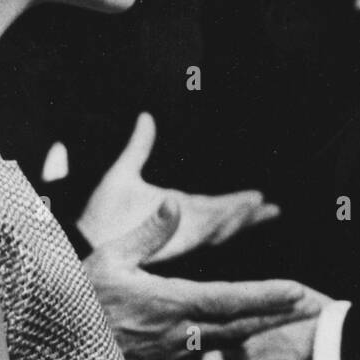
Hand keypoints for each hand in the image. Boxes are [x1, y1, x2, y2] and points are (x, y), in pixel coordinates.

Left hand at [62, 111, 279, 262]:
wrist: (84, 238)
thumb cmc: (99, 213)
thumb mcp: (124, 171)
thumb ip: (139, 146)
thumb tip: (146, 117)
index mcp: (176, 208)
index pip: (214, 205)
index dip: (237, 202)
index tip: (260, 197)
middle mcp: (182, 223)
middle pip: (224, 219)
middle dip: (249, 214)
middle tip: (274, 209)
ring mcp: (179, 234)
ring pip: (218, 227)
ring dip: (239, 218)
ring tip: (260, 208)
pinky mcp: (173, 241)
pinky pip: (202, 234)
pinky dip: (221, 225)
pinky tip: (234, 216)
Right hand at [83, 196, 317, 359]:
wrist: (57, 344)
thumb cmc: (80, 298)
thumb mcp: (109, 258)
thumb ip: (147, 232)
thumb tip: (174, 206)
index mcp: (169, 303)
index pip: (229, 300)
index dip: (265, 295)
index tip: (296, 290)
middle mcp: (178, 330)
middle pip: (240, 324)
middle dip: (278, 313)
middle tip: (313, 304)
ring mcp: (174, 348)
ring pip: (229, 337)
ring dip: (264, 324)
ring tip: (292, 314)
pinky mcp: (166, 355)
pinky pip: (211, 345)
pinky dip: (238, 335)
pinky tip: (249, 328)